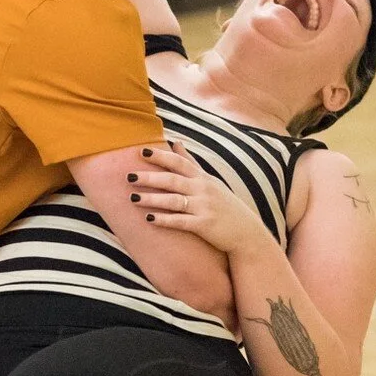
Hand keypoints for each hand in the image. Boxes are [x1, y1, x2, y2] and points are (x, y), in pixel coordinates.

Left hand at [128, 143, 267, 255]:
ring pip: (173, 200)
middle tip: (128, 176)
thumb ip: (191, 163)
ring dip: (152, 199)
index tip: (141, 151)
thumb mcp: (210, 181)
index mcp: (203, 178)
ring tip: (133, 198)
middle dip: (150, 178)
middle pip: (172, 180)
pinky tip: (149, 219)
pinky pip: (180, 221)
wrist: (246, 233)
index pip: (179, 162)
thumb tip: (176, 142)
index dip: (160, 156)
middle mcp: (203, 190)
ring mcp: (204, 207)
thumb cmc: (225, 206)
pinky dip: (164, 220)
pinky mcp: (204, 225)